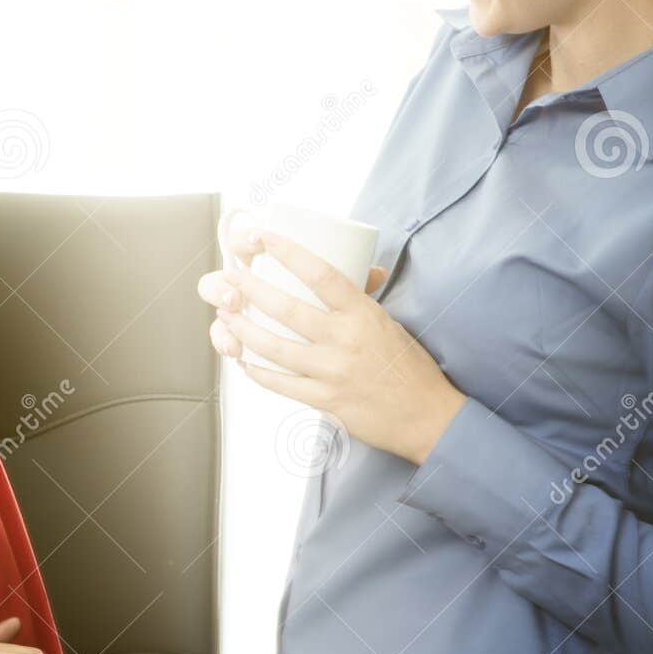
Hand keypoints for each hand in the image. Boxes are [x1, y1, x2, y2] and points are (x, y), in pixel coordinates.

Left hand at [196, 225, 464, 466]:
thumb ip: (363, 299)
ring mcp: (332, 372)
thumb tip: (363, 268)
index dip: (289, 252)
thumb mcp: (387, 322)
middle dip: (251, 290)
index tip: (264, 237)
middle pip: (287, 309)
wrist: (426, 416)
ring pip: (274, 348)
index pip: (321, 274)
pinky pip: (280, 383)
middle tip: (230, 277)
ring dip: (244, 330)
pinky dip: (257, 370)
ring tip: (226, 316)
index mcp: (363, 314)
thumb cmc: (408, 366)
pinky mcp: (324, 400)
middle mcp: (345, 340)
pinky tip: (243, 359)